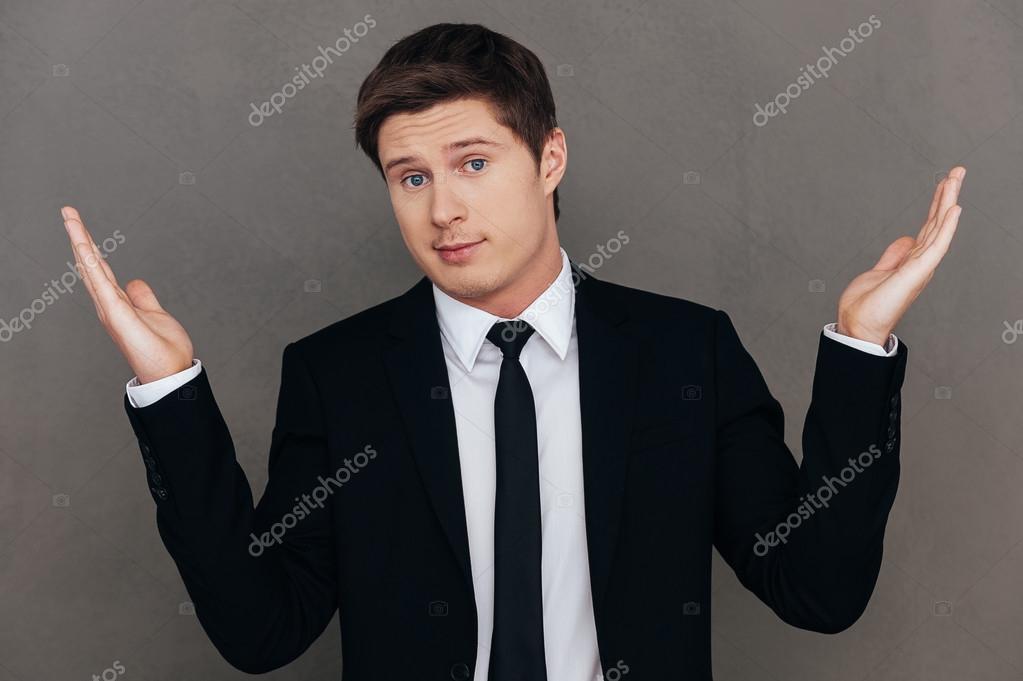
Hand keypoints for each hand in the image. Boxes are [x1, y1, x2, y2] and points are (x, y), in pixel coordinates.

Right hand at [62, 206, 193, 383]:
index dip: (91, 247)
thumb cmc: (162, 351)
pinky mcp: (116, 314)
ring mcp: (110, 308)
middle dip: (80, 237)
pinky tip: (82, 244)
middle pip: (91, 264)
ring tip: (70, 217)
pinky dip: (90, 262)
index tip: (80, 225)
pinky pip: (100, 282)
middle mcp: (109, 304)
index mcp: (117, 303)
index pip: (101, 269)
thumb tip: (135, 282)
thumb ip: (143, 297)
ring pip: (91, 268)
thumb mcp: (154, 313)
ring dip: (80, 242)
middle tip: (68, 212)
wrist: (170, 373)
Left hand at [836, 166, 965, 345]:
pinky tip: (954, 209)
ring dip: (948, 202)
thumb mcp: (880, 271)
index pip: (928, 226)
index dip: (937, 204)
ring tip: (955, 179)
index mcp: (913, 260)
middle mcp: (921, 262)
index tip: (944, 182)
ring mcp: (921, 267)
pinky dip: (947, 228)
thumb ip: (894, 255)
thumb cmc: (868, 305)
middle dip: (947, 195)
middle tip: (958, 170)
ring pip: (939, 228)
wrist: (858, 326)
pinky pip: (936, 246)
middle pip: (937, 222)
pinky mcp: (917, 272)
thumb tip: (906, 239)